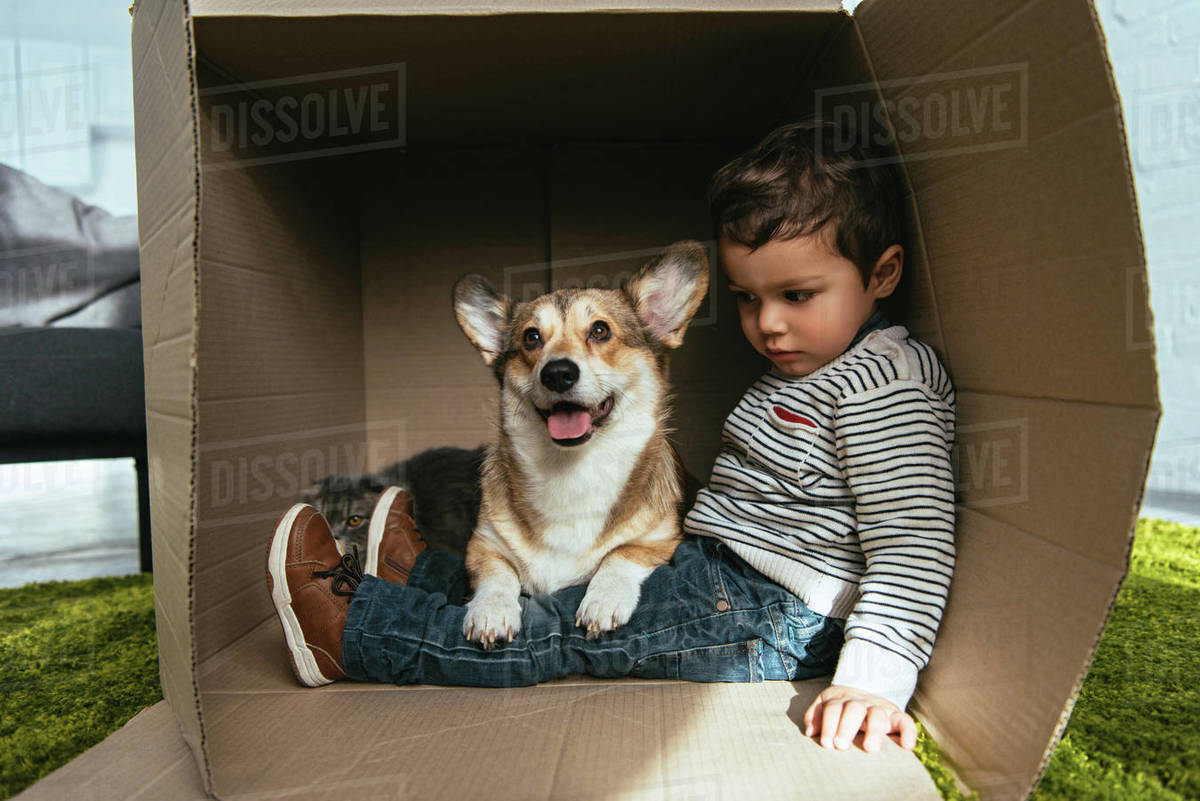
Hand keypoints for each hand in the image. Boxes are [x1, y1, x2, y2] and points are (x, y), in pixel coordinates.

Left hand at [802, 685, 917, 753]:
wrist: (867, 688)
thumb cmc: (842, 705)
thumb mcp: (826, 703)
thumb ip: (815, 715)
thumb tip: (809, 732)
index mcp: (842, 700)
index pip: (833, 708)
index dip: (828, 724)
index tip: (826, 743)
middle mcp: (861, 703)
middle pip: (854, 710)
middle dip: (846, 727)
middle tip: (840, 745)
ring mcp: (880, 708)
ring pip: (878, 715)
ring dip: (874, 731)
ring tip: (869, 749)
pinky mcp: (897, 716)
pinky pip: (906, 721)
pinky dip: (909, 732)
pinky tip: (907, 746)